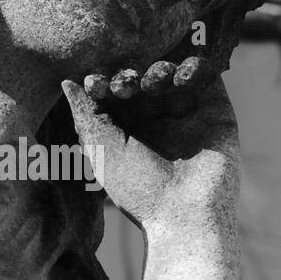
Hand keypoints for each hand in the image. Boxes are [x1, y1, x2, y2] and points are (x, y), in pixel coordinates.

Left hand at [62, 73, 239, 233]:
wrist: (185, 213)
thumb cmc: (137, 188)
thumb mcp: (102, 150)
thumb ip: (85, 114)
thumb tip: (66, 81)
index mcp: (125, 128)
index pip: (112, 91)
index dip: (103, 81)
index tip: (96, 84)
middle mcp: (155, 118)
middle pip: (140, 77)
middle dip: (130, 74)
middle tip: (127, 85)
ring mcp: (185, 112)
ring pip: (171, 72)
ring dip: (159, 68)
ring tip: (154, 81)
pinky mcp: (214, 108)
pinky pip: (205, 75)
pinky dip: (193, 66)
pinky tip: (181, 77)